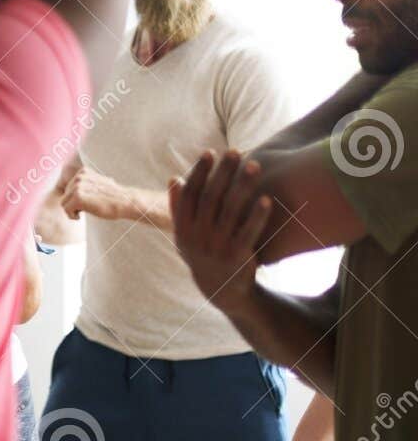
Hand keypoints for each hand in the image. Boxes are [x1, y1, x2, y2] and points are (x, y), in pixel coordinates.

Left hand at [60, 167, 132, 220]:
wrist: (125, 202)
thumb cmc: (113, 197)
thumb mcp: (98, 184)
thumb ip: (85, 184)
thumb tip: (73, 189)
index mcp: (83, 172)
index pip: (68, 188)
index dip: (74, 198)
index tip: (86, 202)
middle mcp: (79, 177)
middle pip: (64, 195)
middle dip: (72, 204)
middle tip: (85, 209)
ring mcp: (78, 186)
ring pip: (63, 203)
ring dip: (72, 210)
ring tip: (84, 212)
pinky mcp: (78, 197)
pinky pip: (66, 209)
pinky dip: (72, 216)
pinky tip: (81, 216)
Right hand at [170, 149, 272, 314]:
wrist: (221, 290)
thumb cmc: (205, 253)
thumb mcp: (186, 234)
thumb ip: (180, 208)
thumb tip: (174, 179)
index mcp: (183, 229)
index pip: (189, 195)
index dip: (199, 172)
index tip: (210, 152)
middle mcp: (196, 237)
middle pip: (210, 198)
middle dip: (223, 173)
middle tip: (236, 151)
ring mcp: (216, 247)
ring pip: (230, 211)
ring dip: (242, 186)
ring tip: (254, 164)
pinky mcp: (237, 257)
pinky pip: (248, 232)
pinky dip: (257, 215)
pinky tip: (266, 199)